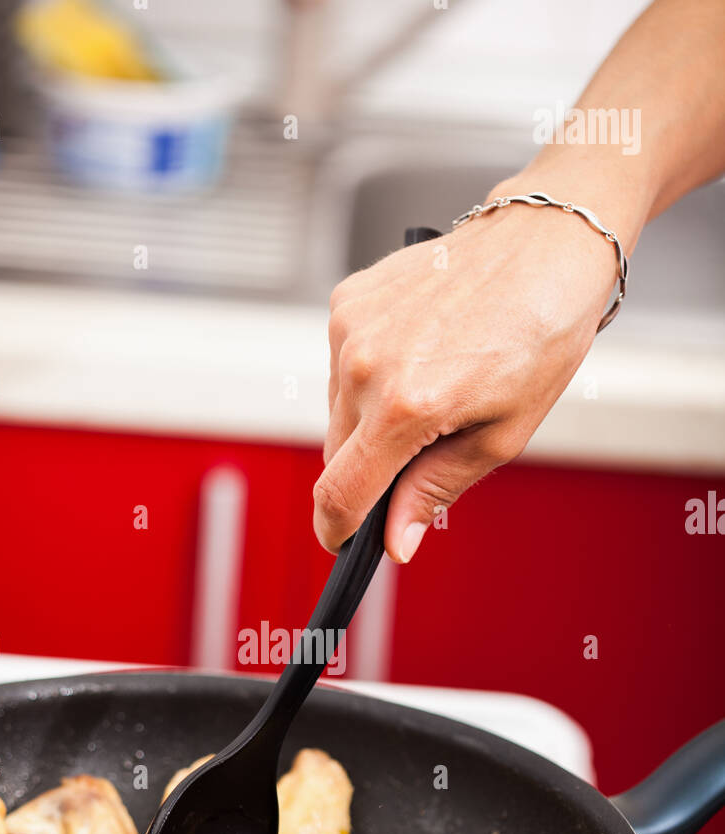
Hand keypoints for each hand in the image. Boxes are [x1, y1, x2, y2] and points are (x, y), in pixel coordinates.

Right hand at [315, 180, 623, 561]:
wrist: (545, 243)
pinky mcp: (347, 300)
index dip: (337, 530)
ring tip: (433, 385)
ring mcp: (349, 326)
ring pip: (336, 410)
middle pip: (336, 455)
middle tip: (426, 447)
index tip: (341, 542)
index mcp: (405, 405)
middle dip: (370, 468)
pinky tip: (418, 352)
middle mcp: (364, 364)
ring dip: (370, 418)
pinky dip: (370, 373)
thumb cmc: (540, 332)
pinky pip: (341, 364)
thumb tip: (396, 540)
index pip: (339, 493)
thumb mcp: (502, 433)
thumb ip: (435, 490)